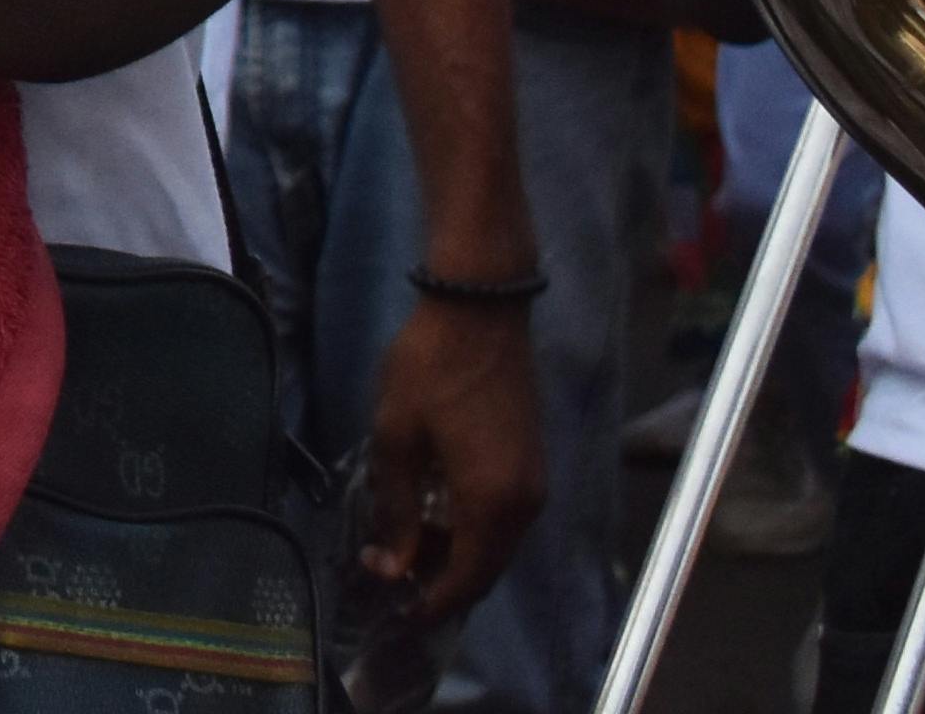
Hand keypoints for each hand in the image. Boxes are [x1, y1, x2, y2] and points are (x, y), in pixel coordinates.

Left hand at [352, 291, 545, 623]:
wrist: (480, 311)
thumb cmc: (429, 369)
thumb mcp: (397, 438)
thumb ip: (397, 507)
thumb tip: (390, 564)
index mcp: (492, 503)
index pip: (467, 579)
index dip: (431, 603)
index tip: (394, 613)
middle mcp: (525, 504)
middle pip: (487, 569)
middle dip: (443, 585)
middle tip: (394, 586)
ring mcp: (534, 483)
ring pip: (498, 545)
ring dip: (458, 558)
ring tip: (407, 554)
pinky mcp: (531, 463)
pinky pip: (504, 519)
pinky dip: (473, 532)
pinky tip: (436, 520)